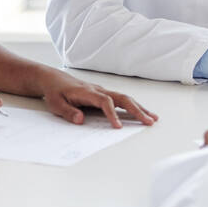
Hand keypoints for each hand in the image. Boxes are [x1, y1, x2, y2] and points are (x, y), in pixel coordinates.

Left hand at [39, 71, 158, 128]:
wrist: (54, 79)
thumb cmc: (55, 92)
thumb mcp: (56, 103)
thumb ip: (68, 112)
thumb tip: (80, 120)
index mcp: (87, 92)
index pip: (105, 102)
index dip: (112, 114)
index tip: (118, 127)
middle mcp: (99, 90)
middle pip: (122, 98)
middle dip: (137, 110)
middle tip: (149, 121)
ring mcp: (103, 91)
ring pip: (125, 98)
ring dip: (139, 108)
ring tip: (153, 118)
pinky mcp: (104, 94)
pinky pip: (122, 100)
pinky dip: (134, 106)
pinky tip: (142, 113)